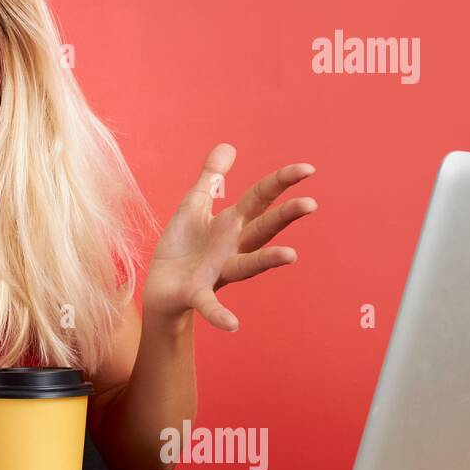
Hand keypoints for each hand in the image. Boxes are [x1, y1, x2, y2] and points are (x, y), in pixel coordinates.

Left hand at [143, 143, 316, 330]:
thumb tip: (228, 145)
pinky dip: (220, 315)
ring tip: (291, 255)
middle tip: (310, 204)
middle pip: (262, 229)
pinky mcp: (196, 294)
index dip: (281, 182)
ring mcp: (217, 272)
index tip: (307, 169)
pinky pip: (210, 305)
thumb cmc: (182, 248)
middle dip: (284, 217)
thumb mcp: (194, 207)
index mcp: (230, 225)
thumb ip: (210, 178)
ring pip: (247, 265)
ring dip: (268, 261)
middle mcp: (231, 249)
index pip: (260, 199)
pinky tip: (232, 325)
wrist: (160, 289)